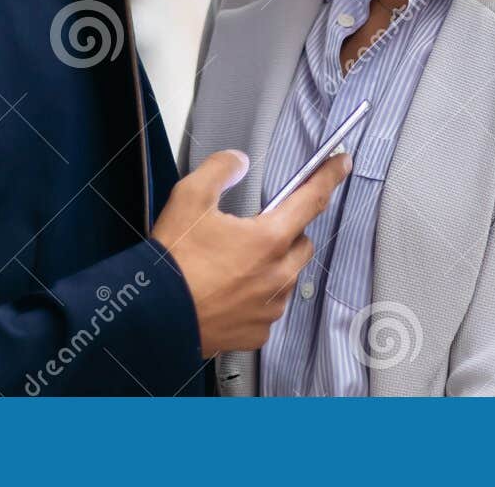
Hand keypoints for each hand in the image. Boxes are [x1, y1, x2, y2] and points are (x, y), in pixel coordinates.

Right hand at [151, 148, 350, 357]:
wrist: (152, 316)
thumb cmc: (173, 261)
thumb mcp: (190, 197)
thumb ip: (220, 170)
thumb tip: (238, 162)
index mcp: (268, 239)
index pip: (311, 199)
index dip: (329, 177)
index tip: (341, 164)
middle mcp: (277, 275)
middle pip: (302, 242)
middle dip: (286, 232)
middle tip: (253, 230)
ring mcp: (270, 308)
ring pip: (287, 276)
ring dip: (272, 266)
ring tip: (233, 264)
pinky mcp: (257, 332)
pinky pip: (269, 308)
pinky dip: (257, 297)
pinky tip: (229, 291)